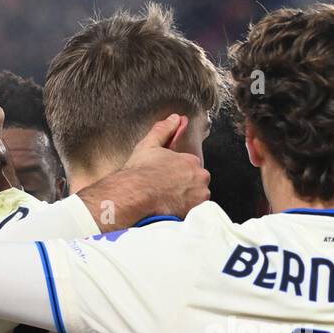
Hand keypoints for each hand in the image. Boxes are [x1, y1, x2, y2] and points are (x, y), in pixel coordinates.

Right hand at [86, 114, 209, 226]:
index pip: (190, 167)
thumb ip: (164, 130)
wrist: (134, 196)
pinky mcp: (195, 213)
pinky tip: (172, 210)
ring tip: (168, 201)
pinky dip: (186, 212)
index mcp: (191, 161)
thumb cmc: (140, 173)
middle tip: (166, 190)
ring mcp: (199, 197)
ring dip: (186, 199)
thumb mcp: (150, 145)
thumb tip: (174, 118)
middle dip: (185, 186)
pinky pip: (194, 213)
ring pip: (196, 198)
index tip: (165, 178)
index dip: (177, 173)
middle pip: (196, 183)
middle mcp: (200, 178)